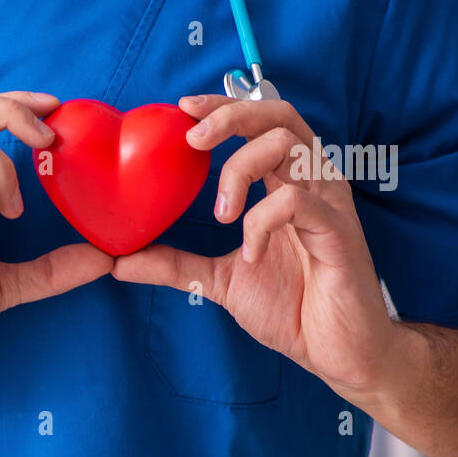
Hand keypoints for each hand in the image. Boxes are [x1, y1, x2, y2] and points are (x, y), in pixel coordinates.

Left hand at [111, 94, 401, 396]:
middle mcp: (313, 183)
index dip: (223, 106)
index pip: (261, 121)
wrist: (337, 351)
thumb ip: (174, 265)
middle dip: (230, 116)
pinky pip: (298, 202)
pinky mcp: (339, 233)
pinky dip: (262, 220)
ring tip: (220, 214)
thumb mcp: (219, 280)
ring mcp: (330, 205)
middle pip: (280, 115)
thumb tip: (118, 262)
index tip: (182, 109)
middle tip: (192, 141)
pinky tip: (251, 253)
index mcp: (289, 183)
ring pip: (289, 146)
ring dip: (240, 169)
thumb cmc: (292, 308)